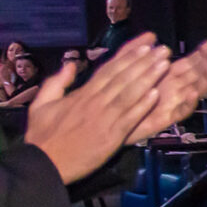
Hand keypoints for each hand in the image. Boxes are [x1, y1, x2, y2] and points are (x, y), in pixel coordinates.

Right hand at [24, 40, 170, 183]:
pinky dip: (143, 105)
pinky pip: (130, 117)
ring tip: (165, 64)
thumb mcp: (42, 104)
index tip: (145, 44)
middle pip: (123, 77)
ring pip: (130, 94)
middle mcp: (96, 102)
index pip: (109, 70)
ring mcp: (105, 118)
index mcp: (82, 94)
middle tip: (163, 48)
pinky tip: (156, 94)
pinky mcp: (112, 135)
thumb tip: (70, 64)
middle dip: (144, 61)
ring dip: (149, 78)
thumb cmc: (43, 135)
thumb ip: (57, 82)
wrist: (44, 162)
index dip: (129, 55)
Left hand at [129, 41, 206, 141]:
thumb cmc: (121, 97)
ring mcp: (173, 102)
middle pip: (198, 73)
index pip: (191, 62)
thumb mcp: (127, 68)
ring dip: (206, 78)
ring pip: (195, 89)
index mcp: (167, 75)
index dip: (202, 53)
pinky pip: (181, 111)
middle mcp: (175, 88)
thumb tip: (151, 34)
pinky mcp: (167, 117)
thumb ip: (137, 50)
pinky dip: (188, 102)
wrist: (109, 122)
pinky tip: (191, 93)